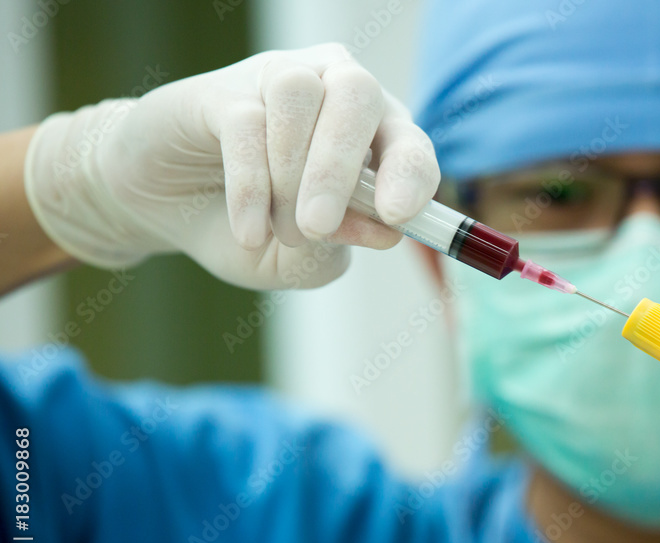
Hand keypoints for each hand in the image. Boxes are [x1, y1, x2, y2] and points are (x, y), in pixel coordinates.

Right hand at [24, 44, 439, 289]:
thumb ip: (341, 246)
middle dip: (341, 169)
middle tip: (316, 226)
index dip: (411, 175)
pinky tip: (248, 230)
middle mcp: (332, 93)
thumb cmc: (254, 231)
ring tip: (276, 231)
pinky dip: (250, 185)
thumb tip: (384, 230)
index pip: (410, 143)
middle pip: (358, 96)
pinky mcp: (222, 91)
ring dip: (290, 175)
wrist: (166, 213)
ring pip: (301, 98)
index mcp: (372, 136)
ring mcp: (277, 81)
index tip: (397, 216)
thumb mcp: (302, 261)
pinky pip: (246, 122)